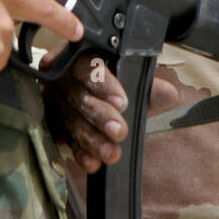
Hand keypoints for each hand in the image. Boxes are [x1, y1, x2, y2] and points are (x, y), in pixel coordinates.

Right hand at [39, 49, 177, 173]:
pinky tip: (92, 163)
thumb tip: (167, 93)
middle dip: (101, 116)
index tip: (122, 102)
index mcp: (81, 55)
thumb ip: (150, 86)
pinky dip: (79, 153)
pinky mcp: (51, 124)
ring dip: (92, 140)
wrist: (102, 98)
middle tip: (119, 131)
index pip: (89, 67)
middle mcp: (62, 76)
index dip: (105, 85)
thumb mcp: (134, 81)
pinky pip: (63, 140)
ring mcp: (53, 101)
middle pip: (79, 96)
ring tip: (111, 153)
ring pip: (71, 121)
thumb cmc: (116, 84)